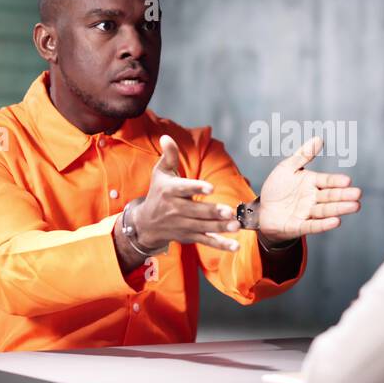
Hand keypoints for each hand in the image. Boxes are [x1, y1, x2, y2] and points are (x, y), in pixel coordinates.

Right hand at [133, 134, 241, 252]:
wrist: (147, 223)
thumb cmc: (158, 193)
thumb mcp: (161, 173)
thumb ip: (169, 155)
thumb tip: (166, 136)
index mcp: (171, 191)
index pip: (184, 188)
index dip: (197, 187)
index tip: (210, 188)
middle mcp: (176, 209)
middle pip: (197, 211)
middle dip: (213, 212)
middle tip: (230, 211)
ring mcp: (184, 225)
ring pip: (204, 227)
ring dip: (220, 227)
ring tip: (236, 226)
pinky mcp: (190, 236)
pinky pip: (206, 241)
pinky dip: (221, 245)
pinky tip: (235, 246)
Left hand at [258, 136, 361, 242]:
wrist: (262, 211)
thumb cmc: (276, 188)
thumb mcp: (287, 168)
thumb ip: (303, 155)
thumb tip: (318, 138)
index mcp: (312, 183)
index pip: (327, 181)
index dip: (336, 181)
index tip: (347, 180)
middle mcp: (313, 198)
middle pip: (330, 196)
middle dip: (344, 195)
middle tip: (358, 194)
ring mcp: (307, 213)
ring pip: (325, 210)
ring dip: (340, 209)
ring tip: (354, 206)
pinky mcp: (299, 226)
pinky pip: (313, 226)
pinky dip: (324, 224)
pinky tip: (336, 222)